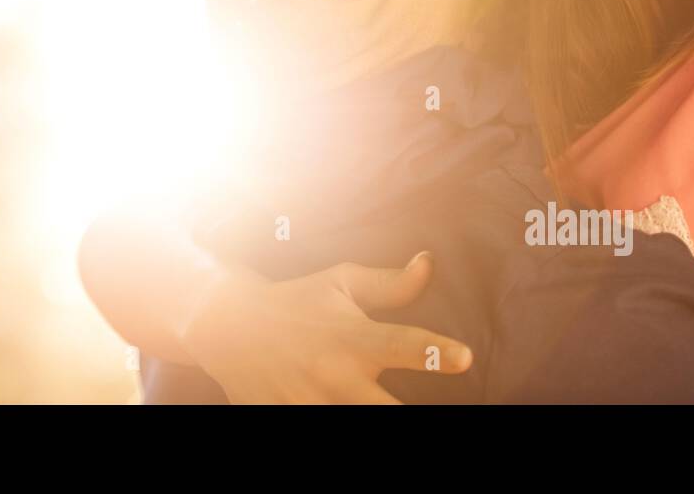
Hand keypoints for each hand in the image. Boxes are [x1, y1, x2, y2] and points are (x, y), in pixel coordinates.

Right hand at [178, 252, 472, 402]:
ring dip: (368, 419)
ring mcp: (308, 404)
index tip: (465, 358)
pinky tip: (336, 410)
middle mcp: (334, 375)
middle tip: (443, 422)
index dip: (435, 352)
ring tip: (387, 424)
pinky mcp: (283, 418)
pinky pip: (315, 430)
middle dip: (408, 418)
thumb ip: (390, 285)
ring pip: (353, 427)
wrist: (228, 326)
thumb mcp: (341, 284)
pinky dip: (329, 421)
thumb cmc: (297, 301)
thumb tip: (430, 263)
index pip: (402, 344)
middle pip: (383, 411)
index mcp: (353, 337)